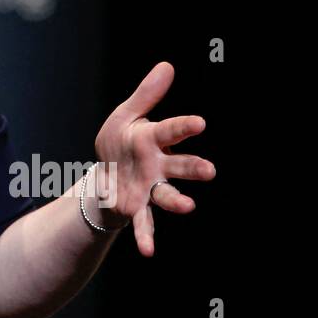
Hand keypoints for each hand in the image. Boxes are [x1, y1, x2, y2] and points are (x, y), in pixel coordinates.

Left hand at [91, 61, 215, 256]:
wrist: (107, 172)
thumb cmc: (121, 141)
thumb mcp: (126, 115)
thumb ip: (146, 94)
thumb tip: (167, 65)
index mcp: (154, 139)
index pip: (171, 130)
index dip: (184, 126)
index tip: (200, 123)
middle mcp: (158, 165)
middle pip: (179, 165)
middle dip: (193, 167)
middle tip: (210, 170)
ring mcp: (149, 188)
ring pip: (166, 194)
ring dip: (176, 201)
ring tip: (188, 207)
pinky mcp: (137, 207)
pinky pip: (143, 223)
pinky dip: (146, 237)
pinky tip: (148, 252)